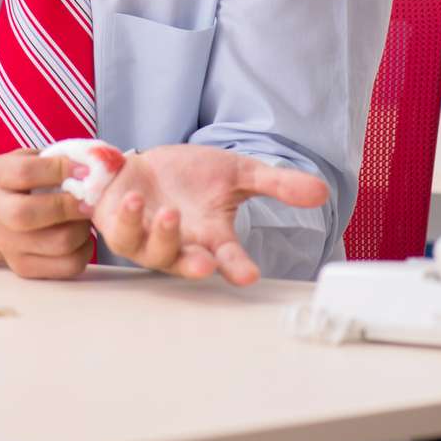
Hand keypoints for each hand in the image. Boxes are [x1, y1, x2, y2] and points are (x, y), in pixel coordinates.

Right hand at [0, 150, 92, 279]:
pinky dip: (85, 250)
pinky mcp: (25, 267)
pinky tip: (81, 237)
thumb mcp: (33, 160)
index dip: (59, 170)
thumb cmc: (28, 182)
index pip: (24, 173)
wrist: (1, 214)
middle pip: (28, 215)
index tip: (86, 170)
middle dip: (68, 207)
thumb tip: (96, 164)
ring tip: (85, 218)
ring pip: (57, 243)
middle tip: (90, 200)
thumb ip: (58, 159)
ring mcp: (7, 244)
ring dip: (82, 229)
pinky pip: (68, 265)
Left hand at [89, 145, 328, 284]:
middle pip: (188, 263)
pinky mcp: (119, 223)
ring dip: (161, 236)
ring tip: (171, 214)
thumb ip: (277, 184)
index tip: (249, 275)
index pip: (229, 258)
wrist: (148, 165)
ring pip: (151, 250)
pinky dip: (128, 218)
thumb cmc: (192, 176)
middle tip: (205, 263)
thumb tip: (321, 190)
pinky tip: (136, 200)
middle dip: (194, 265)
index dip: (238, 267)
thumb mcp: (239, 173)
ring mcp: (147, 236)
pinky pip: (119, 229)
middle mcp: (179, 243)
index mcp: (211, 237)